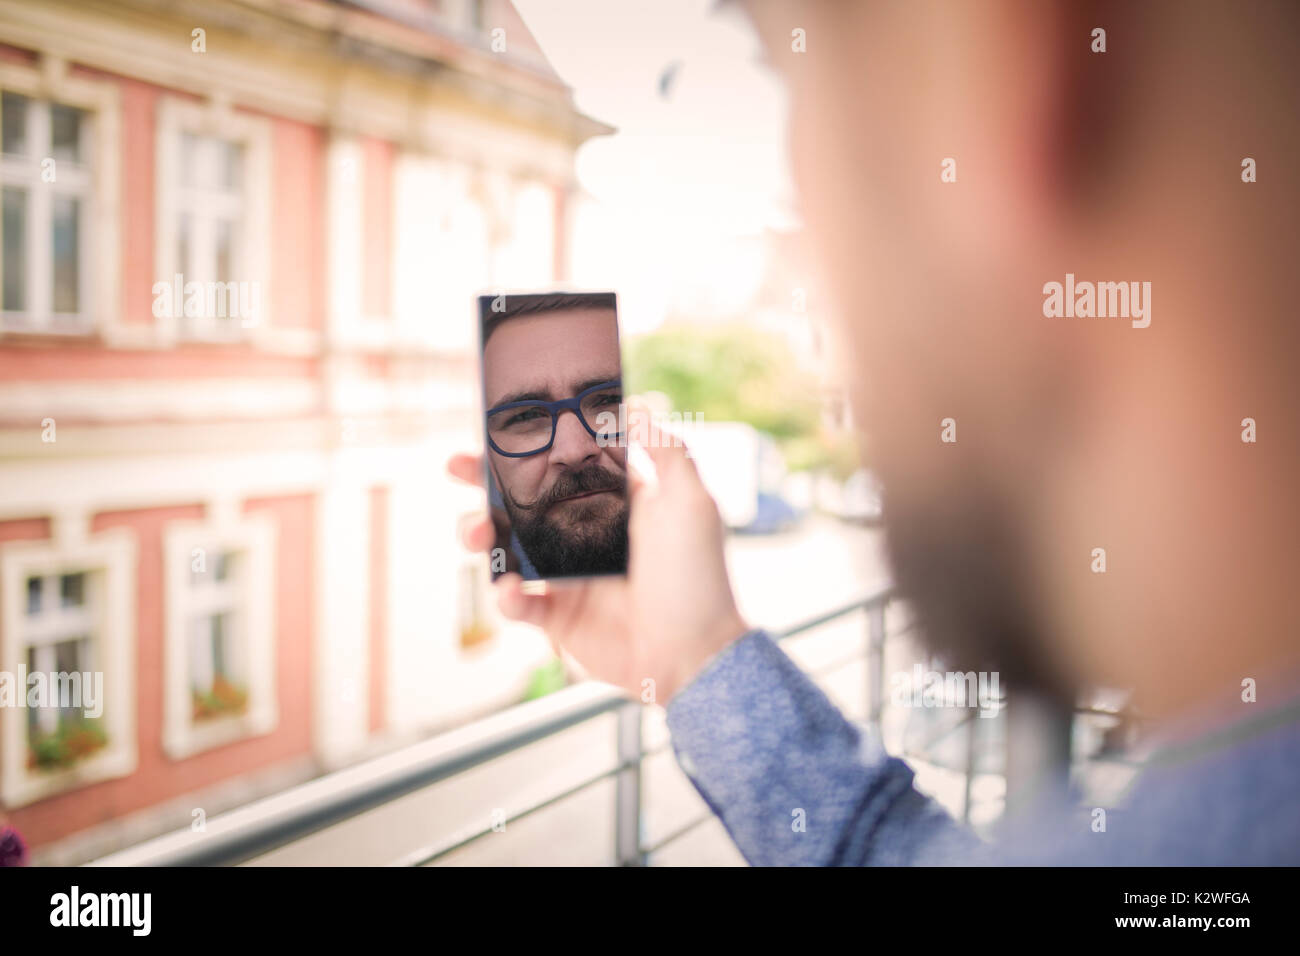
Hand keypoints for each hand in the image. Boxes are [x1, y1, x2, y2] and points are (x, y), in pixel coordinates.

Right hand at [448, 409, 748, 705]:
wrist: (695, 652)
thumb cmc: (697, 575)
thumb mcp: (689, 500)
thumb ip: (664, 451)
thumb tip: (633, 407)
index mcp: (611, 503)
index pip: (559, 465)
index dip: (527, 447)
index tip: (495, 428)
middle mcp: (583, 535)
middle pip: (519, 501)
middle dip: (481, 483)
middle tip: (458, 466)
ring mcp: (567, 577)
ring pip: (505, 548)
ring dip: (478, 534)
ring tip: (476, 534)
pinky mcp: (558, 618)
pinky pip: (518, 602)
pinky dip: (506, 596)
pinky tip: (511, 589)